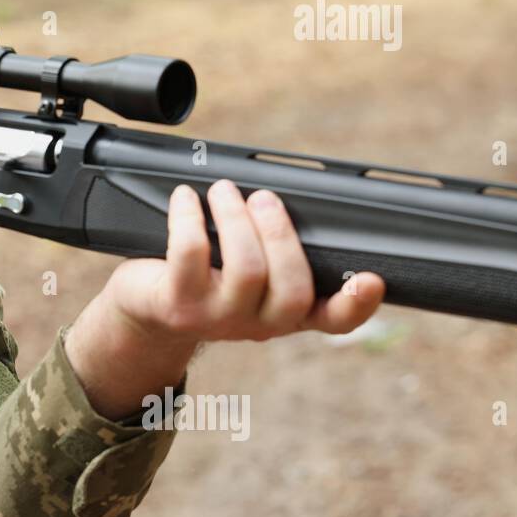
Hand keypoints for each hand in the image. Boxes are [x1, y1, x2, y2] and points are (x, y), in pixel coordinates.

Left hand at [66, 179, 385, 418]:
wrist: (145, 308)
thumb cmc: (204, 276)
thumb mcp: (247, 272)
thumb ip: (275, 249)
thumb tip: (286, 196)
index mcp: (286, 314)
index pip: (333, 321)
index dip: (356, 305)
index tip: (371, 279)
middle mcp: (258, 325)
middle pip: (291, 287)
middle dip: (280, 233)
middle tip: (263, 198)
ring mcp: (218, 320)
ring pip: (246, 270)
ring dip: (236, 218)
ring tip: (224, 191)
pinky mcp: (178, 308)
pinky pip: (191, 255)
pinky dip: (190, 217)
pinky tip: (186, 198)